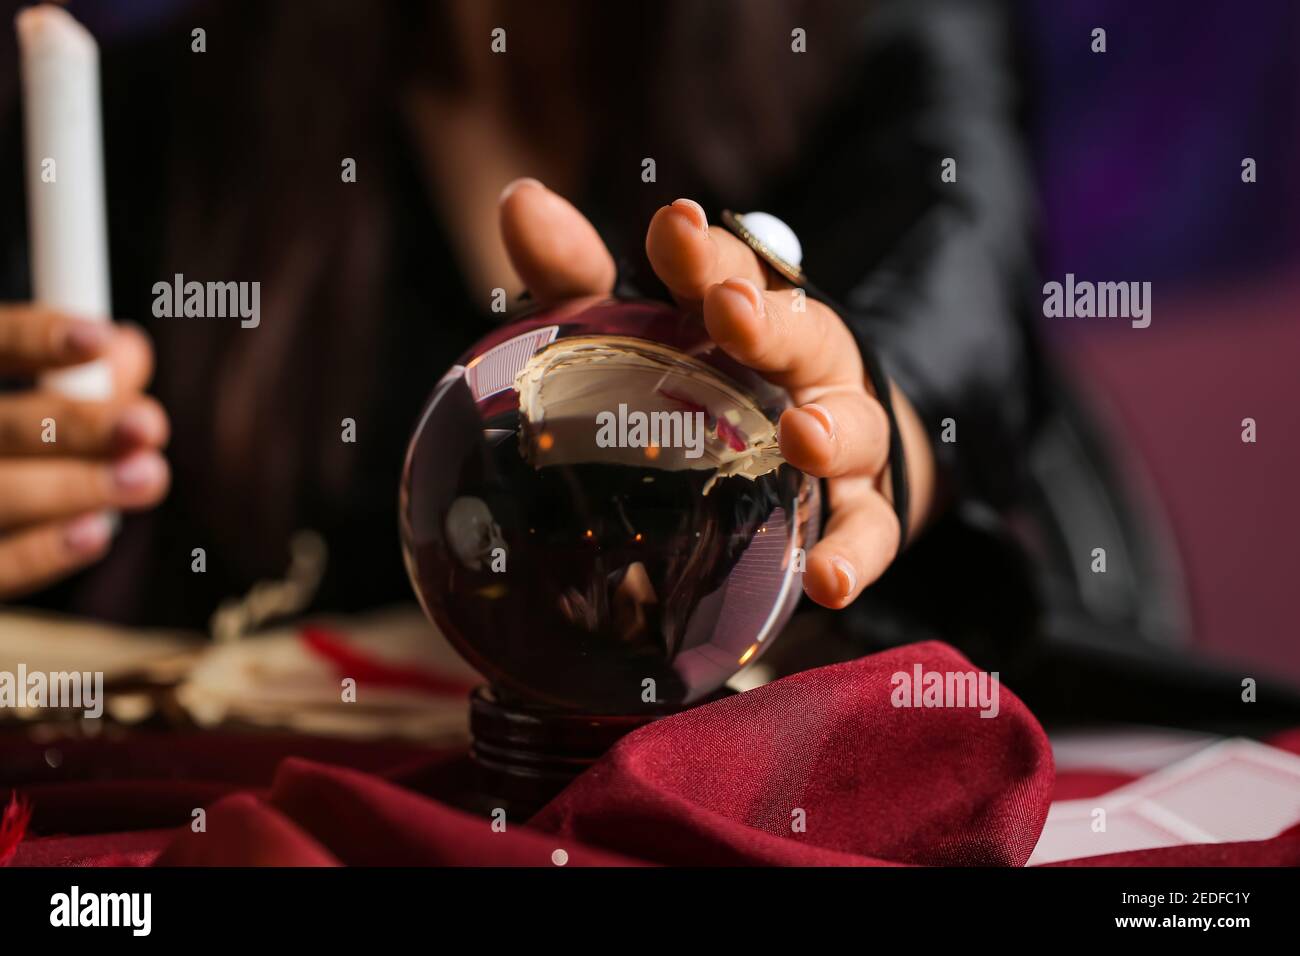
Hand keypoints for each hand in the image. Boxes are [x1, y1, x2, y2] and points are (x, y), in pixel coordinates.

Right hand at [0, 306, 169, 598]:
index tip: (99, 338)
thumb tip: (129, 351)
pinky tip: (95, 532)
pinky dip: (41, 551)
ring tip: (148, 477)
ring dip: (75, 486)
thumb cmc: (4, 451)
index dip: (35, 338)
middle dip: (75, 425)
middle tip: (150, 426)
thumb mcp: (20, 409)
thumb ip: (72, 381)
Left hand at [497, 180, 935, 608]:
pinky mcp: (862, 509)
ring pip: (852, 427)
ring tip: (804, 435)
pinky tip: (827, 582)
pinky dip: (853, 555)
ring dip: (831, 430)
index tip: (672, 226)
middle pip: (799, 333)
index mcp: (751, 315)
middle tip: (730, 310)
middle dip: (769, 319)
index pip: (731, 269)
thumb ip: (577, 276)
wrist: (814, 460)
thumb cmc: (707, 384)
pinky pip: (868, 533)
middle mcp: (805, 367)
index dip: (703, 250)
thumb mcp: (638, 327)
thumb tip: (520, 200)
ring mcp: (842, 437)